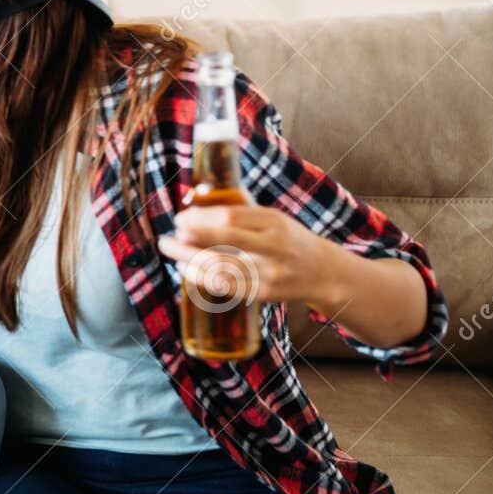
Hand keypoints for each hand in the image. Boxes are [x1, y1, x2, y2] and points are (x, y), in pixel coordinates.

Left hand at [157, 205, 344, 310]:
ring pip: (222, 266)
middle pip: (225, 240)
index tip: (181, 218)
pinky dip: (201, 277)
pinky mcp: (264, 293)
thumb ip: (242, 212)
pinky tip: (185, 268)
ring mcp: (270, 272)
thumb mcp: (274, 219)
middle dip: (190, 237)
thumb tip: (200, 200)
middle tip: (168, 235)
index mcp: (275, 222)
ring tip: (171, 250)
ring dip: (189, 259)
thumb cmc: (289, 240)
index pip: (231, 217)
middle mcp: (274, 246)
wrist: (324, 273)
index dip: (201, 218)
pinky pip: (227, 286)